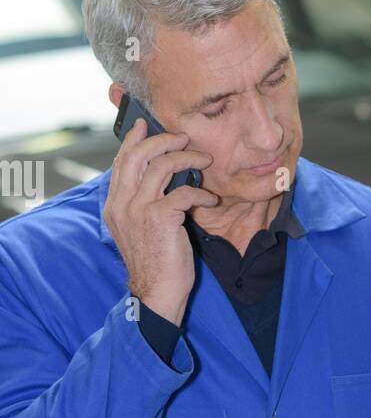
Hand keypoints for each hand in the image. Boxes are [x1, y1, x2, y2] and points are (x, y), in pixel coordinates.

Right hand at [104, 117, 217, 325]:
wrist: (157, 292)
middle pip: (139, 156)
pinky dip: (201, 194)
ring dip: (188, 159)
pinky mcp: (161, 218)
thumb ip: (143, 203)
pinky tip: (210, 201)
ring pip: (162, 167)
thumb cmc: (154, 261)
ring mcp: (139, 210)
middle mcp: (122, 204)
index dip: (134, 140)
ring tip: (205, 162)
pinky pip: (183, 192)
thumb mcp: (140, 228)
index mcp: (114, 205)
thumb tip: (162, 178)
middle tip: (185, 139)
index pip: (121, 162)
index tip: (145, 125)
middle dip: (164, 141)